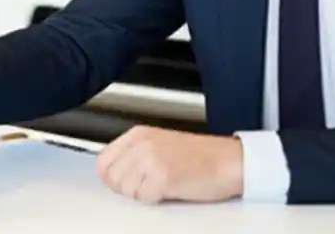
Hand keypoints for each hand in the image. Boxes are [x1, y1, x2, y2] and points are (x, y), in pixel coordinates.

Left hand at [95, 126, 242, 203]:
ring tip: (161, 186)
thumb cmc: (202, 155)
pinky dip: (156, 199)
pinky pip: (145, 198)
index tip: (123, 182)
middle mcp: (142, 144)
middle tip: (146, 186)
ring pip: (126, 190)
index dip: (111, 177)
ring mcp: (151, 160)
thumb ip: (134, 153)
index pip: (103, 160)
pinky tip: (170, 190)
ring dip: (142, 194)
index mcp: (139, 134)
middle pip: (112, 178)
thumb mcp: (161, 144)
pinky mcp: (163, 178)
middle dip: (126, 188)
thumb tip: (112, 172)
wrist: (231, 161)